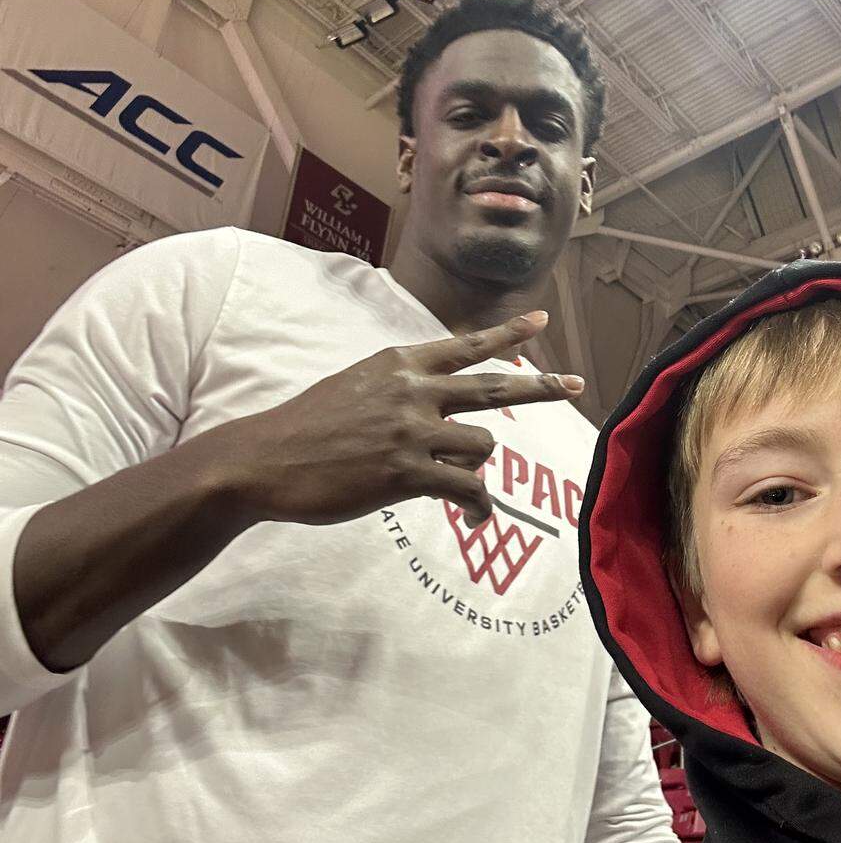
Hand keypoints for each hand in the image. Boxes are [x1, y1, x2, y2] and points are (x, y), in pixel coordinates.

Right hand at [215, 311, 582, 526]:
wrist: (263, 460)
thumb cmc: (304, 428)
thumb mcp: (353, 386)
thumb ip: (398, 388)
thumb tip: (438, 409)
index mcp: (399, 363)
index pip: (464, 345)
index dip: (507, 335)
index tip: (540, 321)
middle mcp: (412, 389)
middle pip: (494, 386)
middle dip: (541, 386)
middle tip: (575, 385)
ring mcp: (411, 430)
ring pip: (482, 446)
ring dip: (476, 470)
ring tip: (457, 489)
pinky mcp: (406, 472)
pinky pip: (467, 489)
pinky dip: (478, 508)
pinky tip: (473, 521)